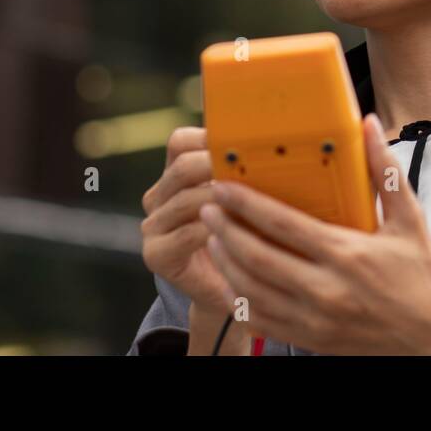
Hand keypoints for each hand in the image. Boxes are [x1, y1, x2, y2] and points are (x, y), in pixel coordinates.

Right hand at [139, 126, 236, 316]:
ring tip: (252, 198)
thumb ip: (246, 174)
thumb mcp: (244, 199)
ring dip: (221, 198)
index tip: (244, 142)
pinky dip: (215, 229)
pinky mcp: (156, 255)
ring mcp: (153, 227)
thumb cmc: (244, 238)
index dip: (207, 137)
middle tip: (253, 167)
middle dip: (217, 164)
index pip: (180, 143)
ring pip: (184, 199)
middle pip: (181, 167)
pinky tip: (240, 229)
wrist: (229, 292)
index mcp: (175, 177)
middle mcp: (158, 198)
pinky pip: (185, 234)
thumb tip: (277, 145)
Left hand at [198, 113, 430, 354]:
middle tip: (207, 208)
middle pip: (257, 257)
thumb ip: (385, 170)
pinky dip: (240, 299)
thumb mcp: (409, 219)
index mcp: (347, 254)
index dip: (246, 204)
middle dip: (225, 231)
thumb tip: (370, 125)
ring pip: (253, 291)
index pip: (282, 224)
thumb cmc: (420, 276)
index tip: (223, 187)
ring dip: (226, 263)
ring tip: (213, 239)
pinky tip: (231, 280)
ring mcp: (315, 319)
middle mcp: (326, 288)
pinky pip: (263, 320)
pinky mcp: (312, 340)